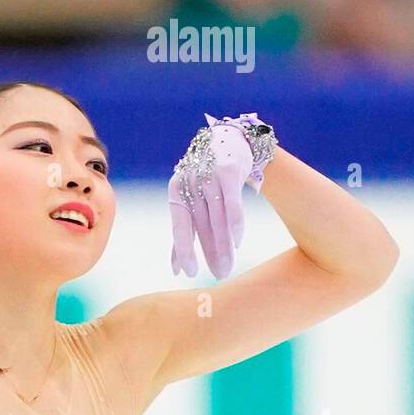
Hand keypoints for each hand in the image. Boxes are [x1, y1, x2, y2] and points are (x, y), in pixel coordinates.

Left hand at [168, 113, 273, 279]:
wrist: (231, 140)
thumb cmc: (206, 178)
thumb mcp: (191, 200)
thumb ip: (184, 232)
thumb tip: (177, 269)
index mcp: (176, 191)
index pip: (179, 226)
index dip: (184, 250)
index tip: (190, 273)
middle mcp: (190, 182)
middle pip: (202, 226)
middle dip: (211, 253)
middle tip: (219, 275)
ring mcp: (210, 175)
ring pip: (218, 218)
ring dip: (224, 245)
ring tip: (228, 266)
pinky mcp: (229, 171)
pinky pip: (233, 203)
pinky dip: (235, 224)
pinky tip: (237, 242)